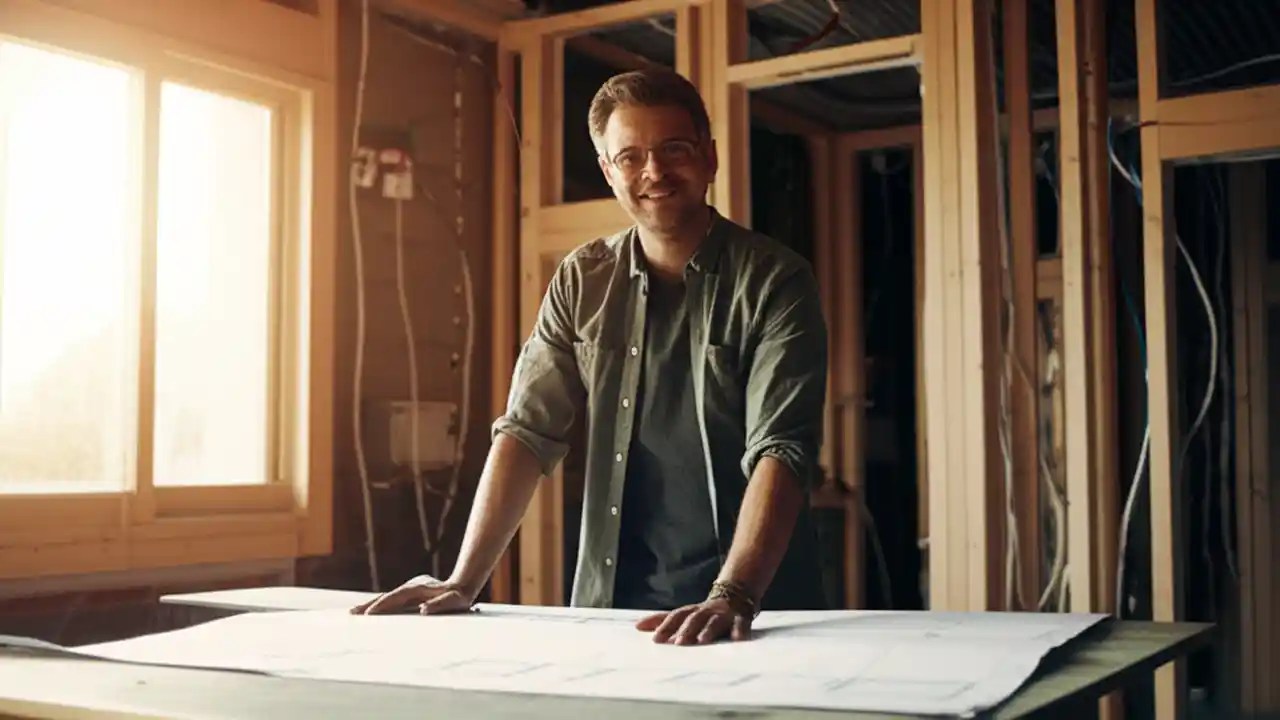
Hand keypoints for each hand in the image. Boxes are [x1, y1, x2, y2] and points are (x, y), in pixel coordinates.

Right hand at [350, 574, 476, 615]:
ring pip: (387, 598)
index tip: (368, 614)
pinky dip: (380, 606)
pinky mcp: (411, 594)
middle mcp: (411, 587)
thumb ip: (439, 605)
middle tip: (352, 613)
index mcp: (417, 589)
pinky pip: (392, 600)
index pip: (394, 598)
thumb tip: (422, 610)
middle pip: (386, 596)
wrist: (464, 585)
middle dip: (369, 605)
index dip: (381, 605)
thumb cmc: (459, 597)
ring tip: (354, 613)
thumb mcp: (454, 601)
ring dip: (371, 605)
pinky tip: (372, 612)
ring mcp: (410, 590)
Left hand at [634, 598, 751, 645]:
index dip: (666, 626)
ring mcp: (723, 613)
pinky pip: (741, 623)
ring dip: (708, 630)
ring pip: (714, 620)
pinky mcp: (740, 617)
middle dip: (686, 630)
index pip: (675, 617)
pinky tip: (737, 639)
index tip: (656, 639)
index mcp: (691, 611)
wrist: (735, 594)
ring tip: (702, 640)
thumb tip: (637, 626)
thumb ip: (663, 621)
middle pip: (694, 619)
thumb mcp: (684, 615)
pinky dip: (739, 630)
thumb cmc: (704, 612)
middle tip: (678, 644)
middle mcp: (706, 611)